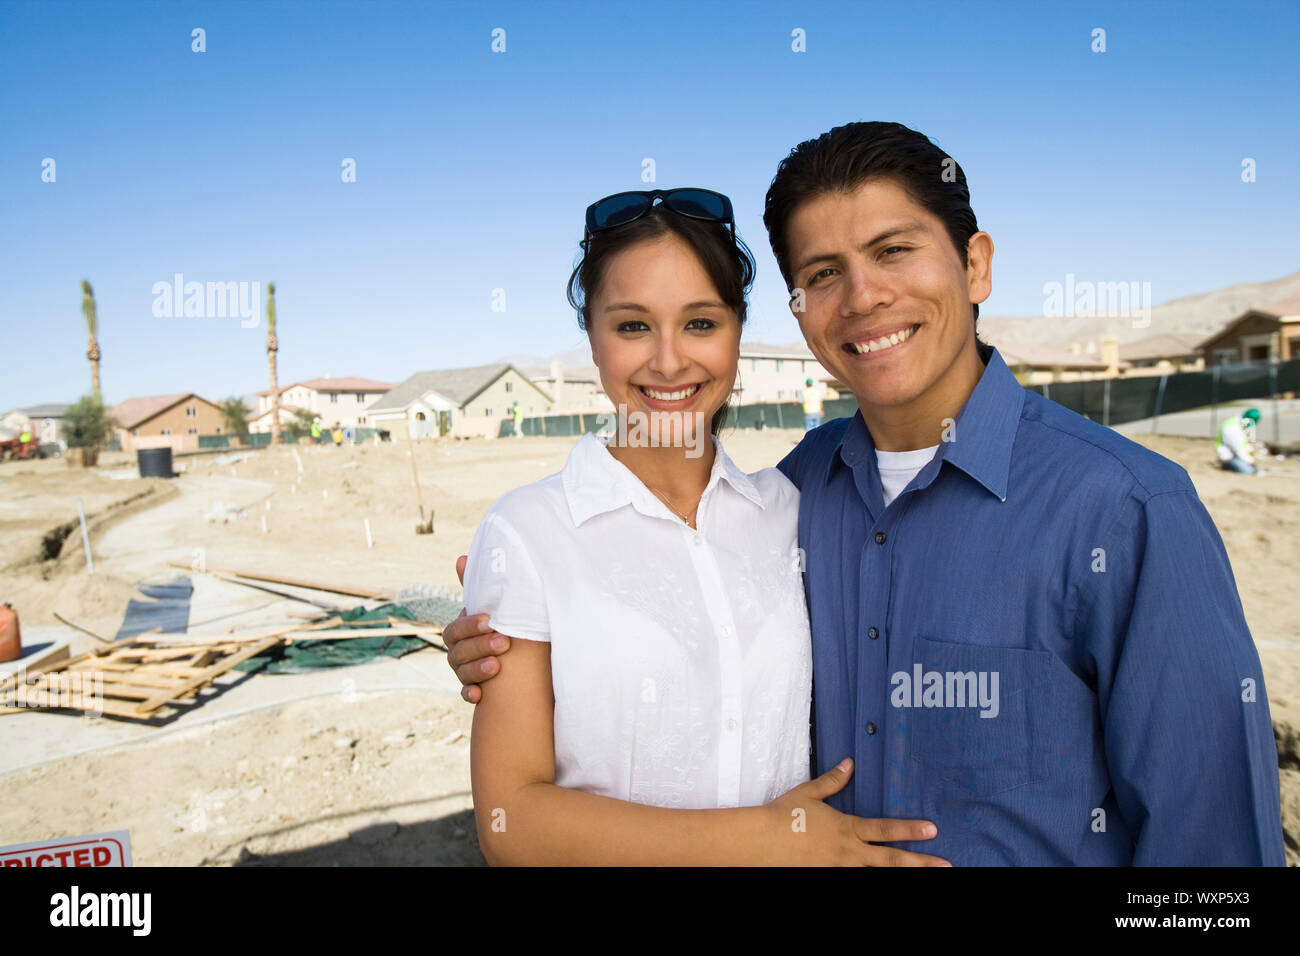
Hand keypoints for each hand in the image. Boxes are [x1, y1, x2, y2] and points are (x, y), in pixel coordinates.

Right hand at [444, 554, 510, 703]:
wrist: (519, 657)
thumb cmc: (504, 625)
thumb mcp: (495, 607)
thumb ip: (478, 587)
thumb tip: (461, 557)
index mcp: (460, 630)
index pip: (456, 628)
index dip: (471, 625)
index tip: (490, 621)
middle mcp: (457, 651)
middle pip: (458, 651)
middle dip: (480, 646)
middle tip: (504, 642)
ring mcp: (463, 671)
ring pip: (462, 672)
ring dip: (477, 669)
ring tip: (498, 666)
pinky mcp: (474, 689)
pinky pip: (465, 694)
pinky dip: (470, 694)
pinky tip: (479, 695)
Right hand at [763, 758, 949, 865]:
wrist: (760, 842)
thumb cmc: (783, 815)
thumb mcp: (809, 793)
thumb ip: (833, 780)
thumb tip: (850, 763)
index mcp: (846, 829)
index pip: (885, 830)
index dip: (911, 829)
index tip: (933, 830)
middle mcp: (848, 853)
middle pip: (891, 861)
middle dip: (920, 863)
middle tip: (946, 866)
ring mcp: (839, 869)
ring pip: (876, 876)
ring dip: (902, 876)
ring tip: (925, 878)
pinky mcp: (826, 877)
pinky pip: (852, 882)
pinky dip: (870, 882)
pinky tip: (886, 884)